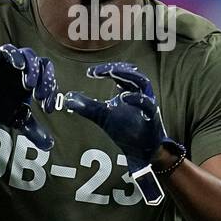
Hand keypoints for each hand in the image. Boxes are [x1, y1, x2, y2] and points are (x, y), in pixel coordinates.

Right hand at [0, 44, 56, 150]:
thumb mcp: (17, 118)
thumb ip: (33, 129)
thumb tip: (49, 145)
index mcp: (34, 81)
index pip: (49, 81)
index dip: (52, 93)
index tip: (47, 108)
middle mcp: (26, 70)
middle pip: (44, 65)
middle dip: (45, 80)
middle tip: (40, 97)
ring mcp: (12, 62)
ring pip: (29, 56)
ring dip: (32, 69)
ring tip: (29, 85)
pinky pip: (9, 51)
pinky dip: (16, 57)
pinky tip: (18, 67)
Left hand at [61, 62, 183, 204]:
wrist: (141, 151)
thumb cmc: (126, 130)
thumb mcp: (102, 116)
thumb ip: (87, 106)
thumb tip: (67, 98)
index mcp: (129, 91)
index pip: (119, 73)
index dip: (106, 69)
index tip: (90, 73)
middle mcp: (141, 93)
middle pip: (131, 73)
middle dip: (115, 68)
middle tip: (99, 71)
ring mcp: (148, 104)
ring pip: (142, 83)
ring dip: (127, 76)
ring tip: (111, 73)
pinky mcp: (152, 117)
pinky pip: (147, 104)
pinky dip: (137, 99)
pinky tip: (123, 97)